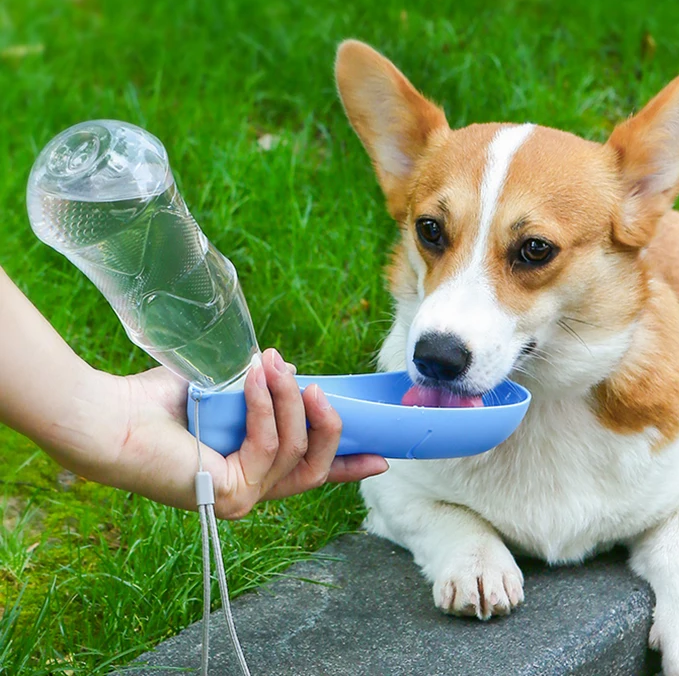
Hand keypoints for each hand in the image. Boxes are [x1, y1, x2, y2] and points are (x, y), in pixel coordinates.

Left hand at [76, 350, 387, 517]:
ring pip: (297, 450)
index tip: (382, 456)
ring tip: (277, 365)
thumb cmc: (160, 401)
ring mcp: (242, 497)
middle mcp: (249, 491)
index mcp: (249, 468)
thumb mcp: (227, 390)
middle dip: (329, 424)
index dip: (348, 465)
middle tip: (317, 387)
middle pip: (315, 468)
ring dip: (291, 401)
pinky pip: (268, 444)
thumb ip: (262, 389)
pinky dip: (266, 405)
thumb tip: (292, 371)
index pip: (309, 472)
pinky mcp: (232, 494)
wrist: (112, 417)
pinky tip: (255, 377)